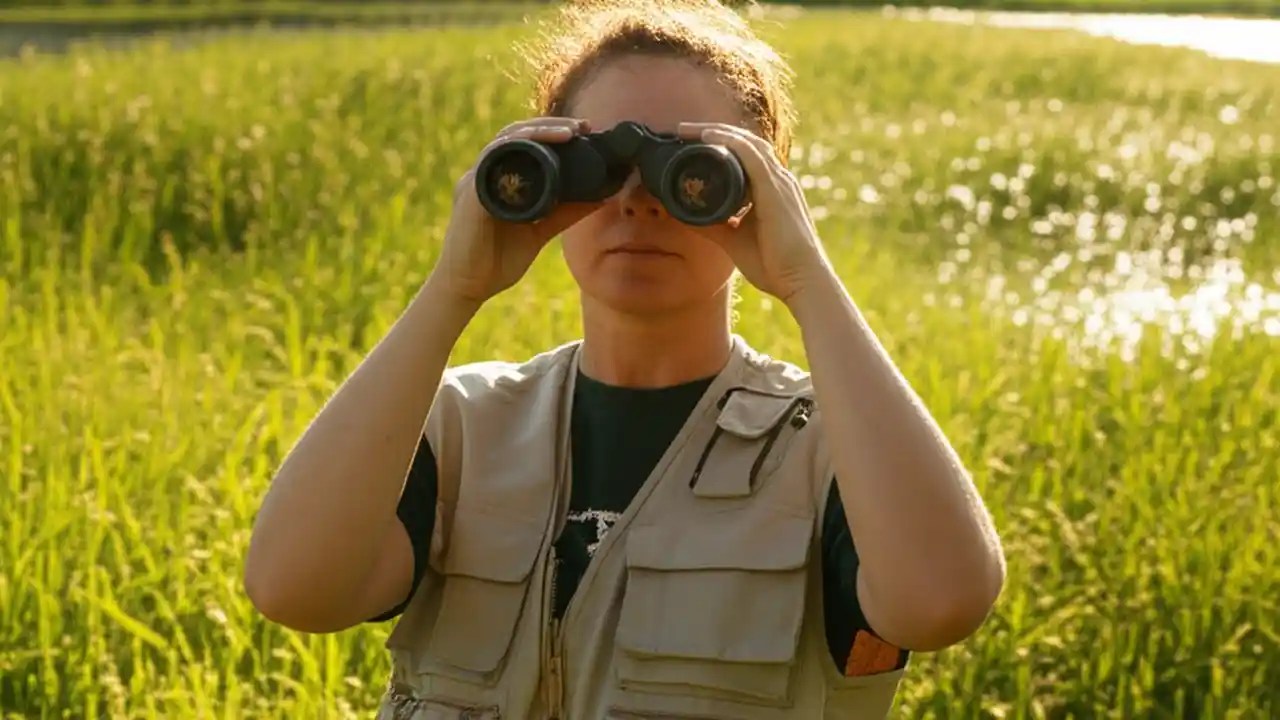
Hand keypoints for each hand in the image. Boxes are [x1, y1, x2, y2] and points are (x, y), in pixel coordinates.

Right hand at [428, 117, 603, 305]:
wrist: (468, 286)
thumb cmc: (498, 260)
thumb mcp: (541, 230)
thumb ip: (566, 212)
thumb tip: (601, 196)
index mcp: (501, 178)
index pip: (525, 143)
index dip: (553, 131)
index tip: (585, 130)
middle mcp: (486, 173)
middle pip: (516, 133)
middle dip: (550, 125)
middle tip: (583, 126)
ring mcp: (477, 180)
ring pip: (506, 140)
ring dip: (538, 132)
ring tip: (569, 133)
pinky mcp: (472, 194)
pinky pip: (492, 162)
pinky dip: (516, 151)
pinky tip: (538, 149)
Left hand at [676, 122, 834, 305]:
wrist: (801, 282)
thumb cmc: (775, 265)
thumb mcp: (735, 240)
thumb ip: (714, 225)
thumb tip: (685, 215)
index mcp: (772, 189)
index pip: (746, 156)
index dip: (720, 145)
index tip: (690, 144)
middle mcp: (779, 180)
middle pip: (745, 143)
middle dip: (713, 133)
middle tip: (683, 131)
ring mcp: (780, 182)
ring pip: (747, 143)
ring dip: (716, 132)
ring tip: (688, 130)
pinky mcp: (776, 190)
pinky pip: (751, 155)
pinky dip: (729, 142)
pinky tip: (709, 136)